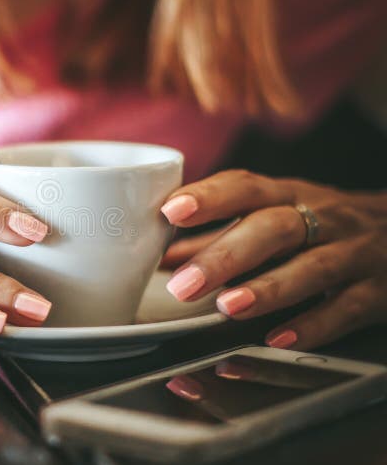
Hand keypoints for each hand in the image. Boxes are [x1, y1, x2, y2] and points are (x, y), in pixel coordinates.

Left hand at [160, 170, 386, 349]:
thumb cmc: (323, 225)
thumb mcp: (275, 216)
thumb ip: (218, 234)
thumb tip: (161, 253)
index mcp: (289, 195)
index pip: (246, 187)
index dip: (209, 197)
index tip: (171, 211)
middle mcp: (324, 218)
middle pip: (274, 229)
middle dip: (226, 256)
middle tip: (183, 284)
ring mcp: (354, 253)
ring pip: (313, 267)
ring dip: (267, 289)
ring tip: (226, 307)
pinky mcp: (378, 291)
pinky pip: (346, 309)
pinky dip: (312, 325)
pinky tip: (278, 338)